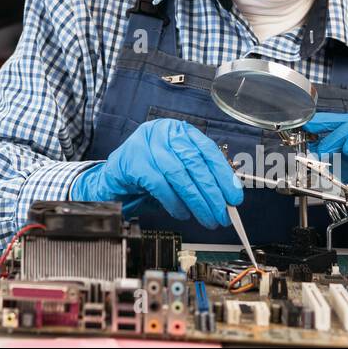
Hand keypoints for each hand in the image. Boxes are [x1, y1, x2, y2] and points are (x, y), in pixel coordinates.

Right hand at [72, 118, 243, 229]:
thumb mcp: (176, 170)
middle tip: (222, 213)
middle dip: (212, 192)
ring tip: (207, 218)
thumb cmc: (148, 174)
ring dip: (196, 201)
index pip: (207, 150)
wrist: (113, 178)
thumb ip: (198, 177)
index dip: (224, 175)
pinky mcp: (132, 160)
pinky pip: (159, 184)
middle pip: (195, 163)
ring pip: (179, 174)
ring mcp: (145, 144)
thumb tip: (225, 197)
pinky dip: (174, 202)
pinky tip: (182, 213)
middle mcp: (162, 132)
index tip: (234, 196)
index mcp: (178, 130)